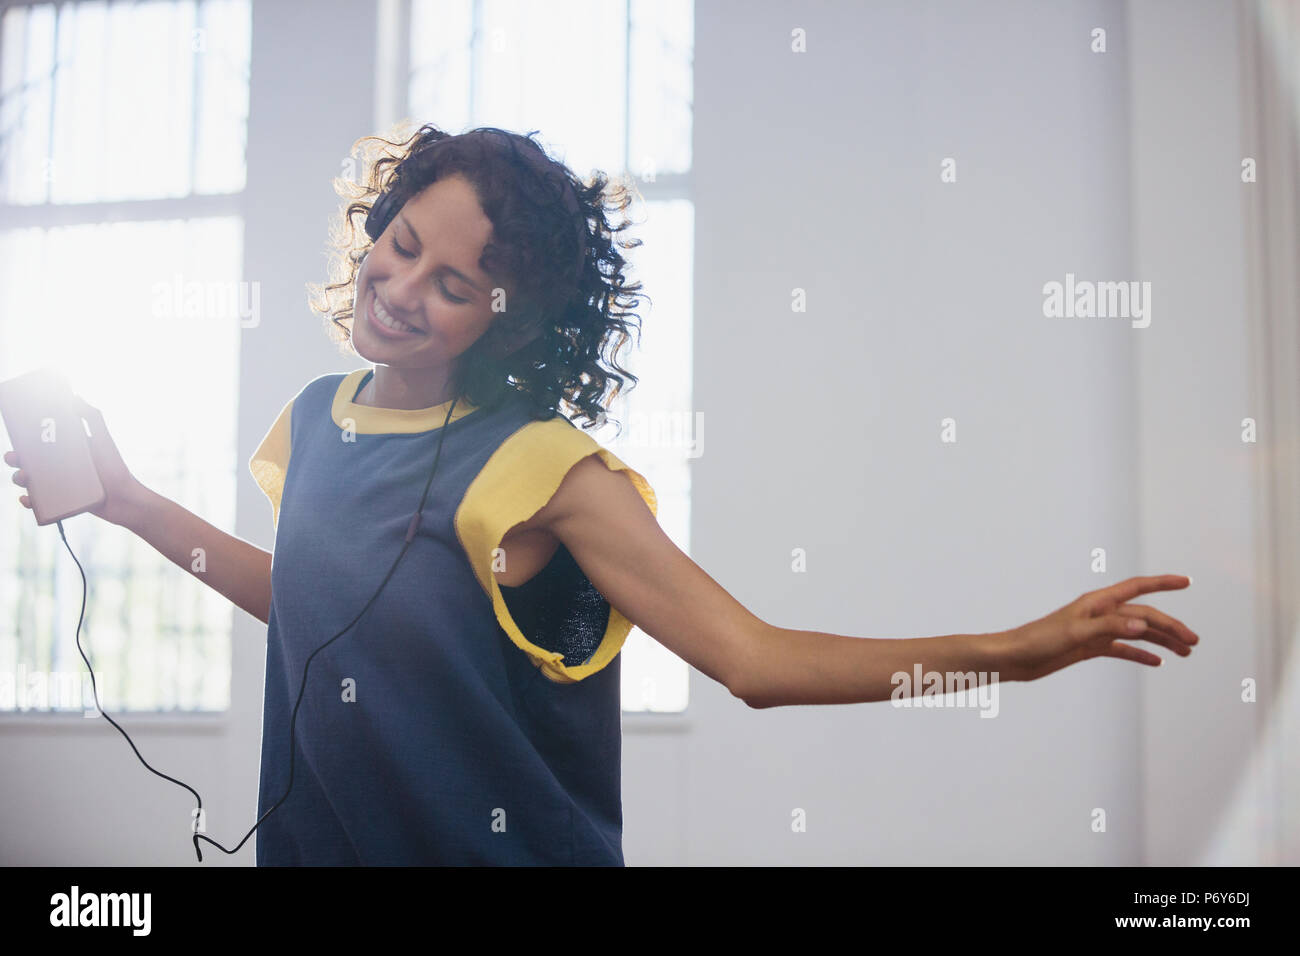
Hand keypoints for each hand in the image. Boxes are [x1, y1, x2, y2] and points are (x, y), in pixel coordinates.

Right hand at [5, 394, 146, 528]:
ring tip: (23, 477)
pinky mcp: (61, 502)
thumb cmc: (115, 468)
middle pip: (30, 461)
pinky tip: (27, 499)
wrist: (125, 500)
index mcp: (68, 450)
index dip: (25, 439)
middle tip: (14, 457)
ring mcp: (60, 484)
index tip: (17, 434)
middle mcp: (61, 466)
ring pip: (31, 481)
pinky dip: (29, 501)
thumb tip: (73, 397)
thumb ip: (91, 417)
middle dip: (16, 458)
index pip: (40, 441)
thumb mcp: (103, 439)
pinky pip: (39, 502)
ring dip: (19, 478)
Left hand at [1001, 574, 1197, 681]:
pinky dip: (1140, 654)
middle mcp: (1100, 613)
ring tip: (1185, 653)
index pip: (1138, 588)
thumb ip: (1109, 627)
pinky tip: (1157, 662)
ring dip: (1161, 641)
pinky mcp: (1090, 647)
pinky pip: (1122, 649)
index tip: (1187, 581)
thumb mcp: (1076, 633)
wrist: (1015, 658)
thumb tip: (1143, 625)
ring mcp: (1096, 630)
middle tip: (1194, 642)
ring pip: (1137, 633)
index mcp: (1097, 602)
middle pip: (1144, 616)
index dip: (1163, 583)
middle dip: (1171, 626)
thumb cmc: (1038, 640)